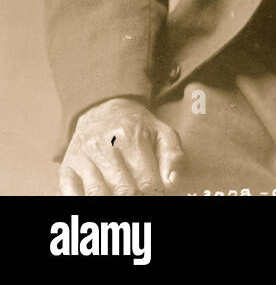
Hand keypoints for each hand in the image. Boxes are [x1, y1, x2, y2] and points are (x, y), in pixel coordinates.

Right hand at [59, 96, 183, 194]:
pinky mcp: (67, 167)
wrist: (103, 110)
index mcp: (131, 138)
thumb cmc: (137, 126)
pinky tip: (102, 197)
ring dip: (113, 201)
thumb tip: (171, 183)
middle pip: (123, 190)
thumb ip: (172, 157)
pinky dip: (85, 201)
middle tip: (141, 195)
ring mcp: (82, 158)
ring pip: (98, 194)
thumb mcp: (162, 133)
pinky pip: (72, 194)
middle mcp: (104, 147)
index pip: (146, 181)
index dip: (155, 193)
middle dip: (136, 197)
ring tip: (124, 195)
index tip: (158, 193)